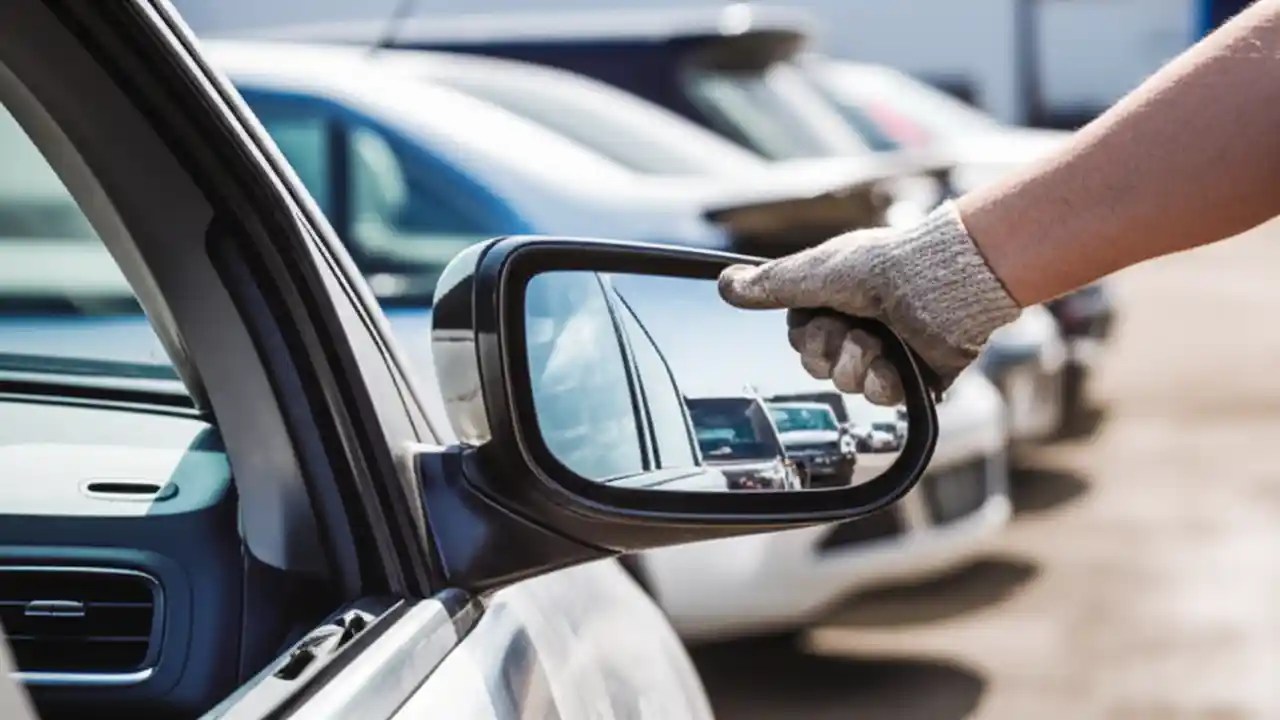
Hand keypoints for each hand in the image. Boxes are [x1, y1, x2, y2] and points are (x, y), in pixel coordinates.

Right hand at [718, 203, 1020, 404]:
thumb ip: (771, 285)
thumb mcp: (815, 273)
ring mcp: (889, 353)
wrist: (941, 285)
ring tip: (881, 340)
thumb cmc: (882, 268)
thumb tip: (725, 284)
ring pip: (847, 383)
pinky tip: (896, 362)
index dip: (807, 337)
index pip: (800, 340)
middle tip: (852, 328)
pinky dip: (885, 382)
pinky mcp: (915, 377)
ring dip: (858, 363)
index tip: (820, 319)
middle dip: (831, 350)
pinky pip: (882, 399)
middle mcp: (860, 326)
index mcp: (837, 301)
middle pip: (818, 366)